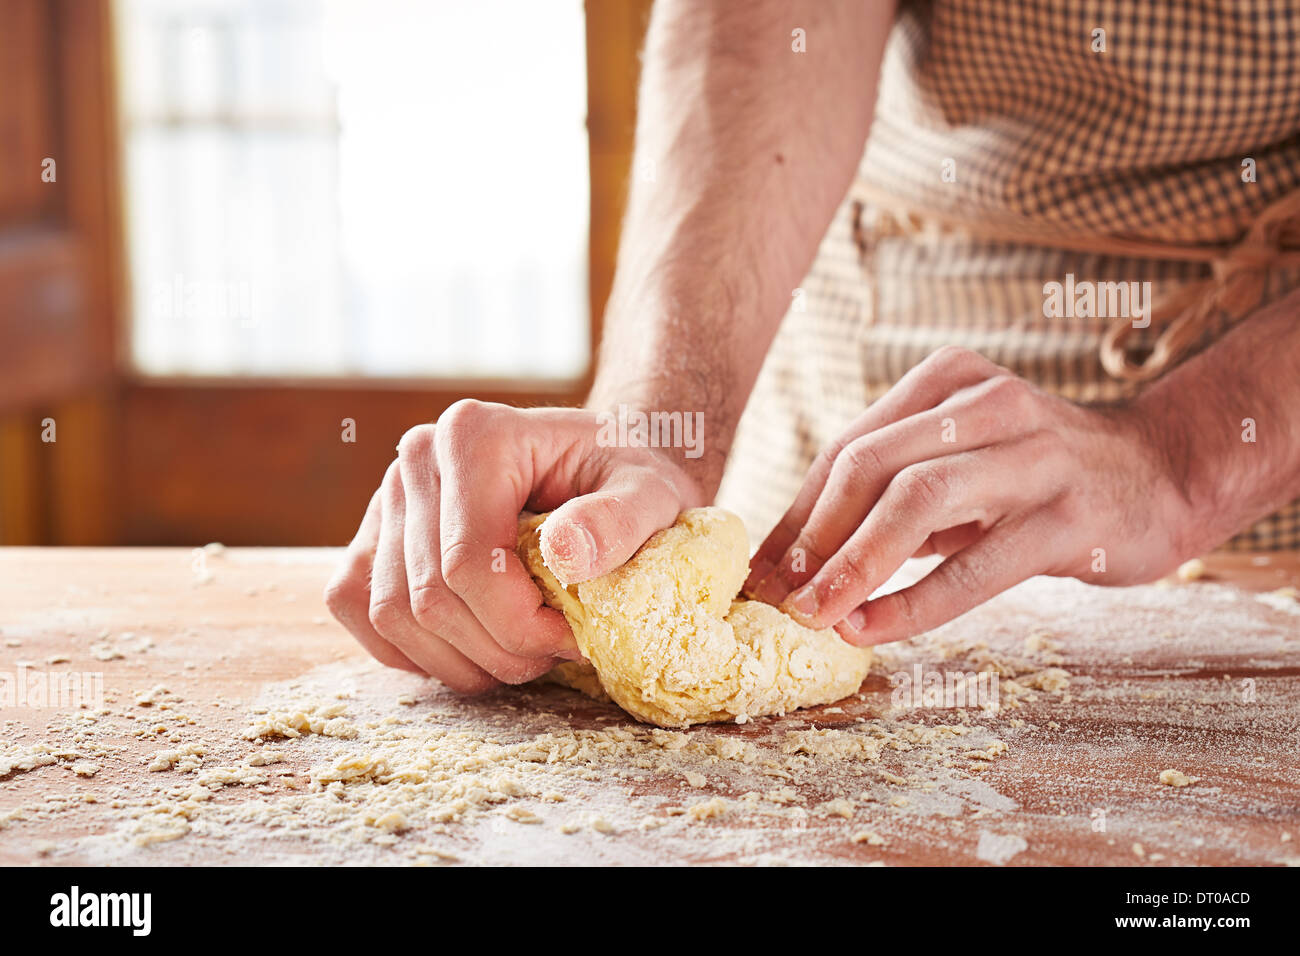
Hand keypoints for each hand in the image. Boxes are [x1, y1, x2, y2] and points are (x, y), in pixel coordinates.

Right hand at [325, 400, 705, 691]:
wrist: (602, 466)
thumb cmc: (628, 479)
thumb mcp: (653, 493)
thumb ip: (620, 520)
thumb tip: (565, 552)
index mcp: (475, 435)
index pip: (467, 561)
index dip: (519, 625)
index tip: (575, 638)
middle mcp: (417, 459)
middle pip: (428, 597)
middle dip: (498, 650)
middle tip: (554, 652)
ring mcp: (386, 499)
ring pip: (392, 615)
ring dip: (460, 660)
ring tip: (522, 652)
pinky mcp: (372, 539)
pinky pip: (362, 613)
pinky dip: (416, 651)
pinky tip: (475, 647)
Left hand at [744, 346, 1197, 645]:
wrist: (1161, 476)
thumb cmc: (1034, 476)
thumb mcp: (957, 462)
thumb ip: (888, 494)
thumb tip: (792, 558)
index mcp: (948, 381)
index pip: (850, 446)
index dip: (797, 512)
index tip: (761, 569)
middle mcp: (988, 403)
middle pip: (871, 464)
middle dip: (813, 537)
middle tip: (779, 596)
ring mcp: (1033, 455)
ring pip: (917, 502)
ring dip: (853, 565)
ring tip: (815, 614)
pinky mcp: (1068, 515)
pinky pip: (975, 566)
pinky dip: (914, 602)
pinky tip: (872, 629)